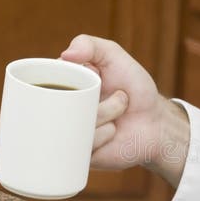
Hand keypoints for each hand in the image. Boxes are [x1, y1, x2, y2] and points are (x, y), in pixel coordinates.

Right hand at [60, 34, 189, 184]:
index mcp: (62, 86)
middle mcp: (60, 110)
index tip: (96, 77)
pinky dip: (103, 135)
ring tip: (120, 114)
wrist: (155, 125)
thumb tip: (65, 54)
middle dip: (94, 96)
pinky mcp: (77, 155)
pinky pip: (80, 144)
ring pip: (71, 123)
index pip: (43, 80)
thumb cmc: (135, 89)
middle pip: (57, 102)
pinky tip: (114, 132)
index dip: (65, 78)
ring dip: (105, 113)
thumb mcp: (114, 58)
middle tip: (121, 95)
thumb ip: (91, 45)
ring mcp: (68, 133)